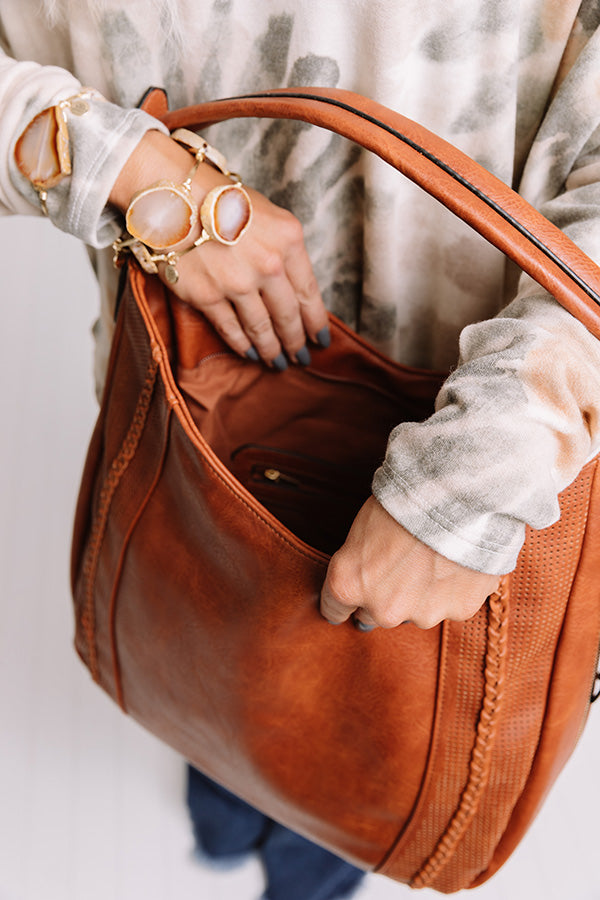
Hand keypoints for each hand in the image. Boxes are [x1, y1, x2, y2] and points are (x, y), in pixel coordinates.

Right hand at [110, 130, 328, 365]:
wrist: (173, 194)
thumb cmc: (221, 200)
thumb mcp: (268, 216)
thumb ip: (284, 250)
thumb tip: (294, 287)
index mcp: (288, 241)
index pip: (309, 293)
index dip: (316, 322)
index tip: (321, 338)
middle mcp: (268, 265)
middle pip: (288, 316)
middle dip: (296, 342)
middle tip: (301, 357)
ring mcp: (237, 283)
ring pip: (262, 329)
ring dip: (271, 350)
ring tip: (277, 362)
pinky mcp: (207, 296)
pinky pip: (231, 329)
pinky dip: (242, 345)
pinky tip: (250, 353)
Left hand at [320, 497, 499, 629]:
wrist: (455, 496)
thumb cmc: (402, 503)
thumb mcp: (362, 528)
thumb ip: (359, 563)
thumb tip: (366, 574)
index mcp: (348, 584)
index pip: (334, 609)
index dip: (343, 600)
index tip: (350, 597)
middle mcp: (381, 609)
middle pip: (375, 614)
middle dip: (384, 597)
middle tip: (399, 567)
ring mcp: (421, 614)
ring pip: (416, 612)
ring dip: (421, 594)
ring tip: (433, 559)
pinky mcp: (457, 611)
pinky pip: (450, 603)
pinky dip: (452, 589)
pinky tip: (457, 562)